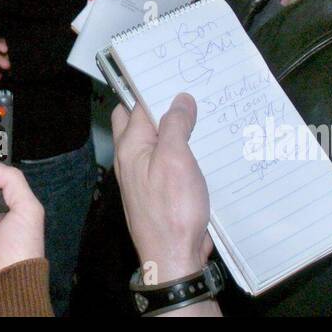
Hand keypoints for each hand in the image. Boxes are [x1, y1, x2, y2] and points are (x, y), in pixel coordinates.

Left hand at [112, 96, 213, 282]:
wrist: (173, 258)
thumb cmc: (171, 211)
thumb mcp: (176, 160)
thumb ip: (175, 125)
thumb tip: (180, 99)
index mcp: (130, 146)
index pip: (136, 104)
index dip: (154, 87)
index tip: (173, 72)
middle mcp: (132, 158)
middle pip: (140, 120)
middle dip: (159, 104)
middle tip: (186, 92)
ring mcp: (145, 175)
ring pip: (156, 140)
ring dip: (174, 128)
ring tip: (200, 114)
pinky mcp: (160, 190)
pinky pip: (167, 161)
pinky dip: (181, 150)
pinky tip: (201, 147)